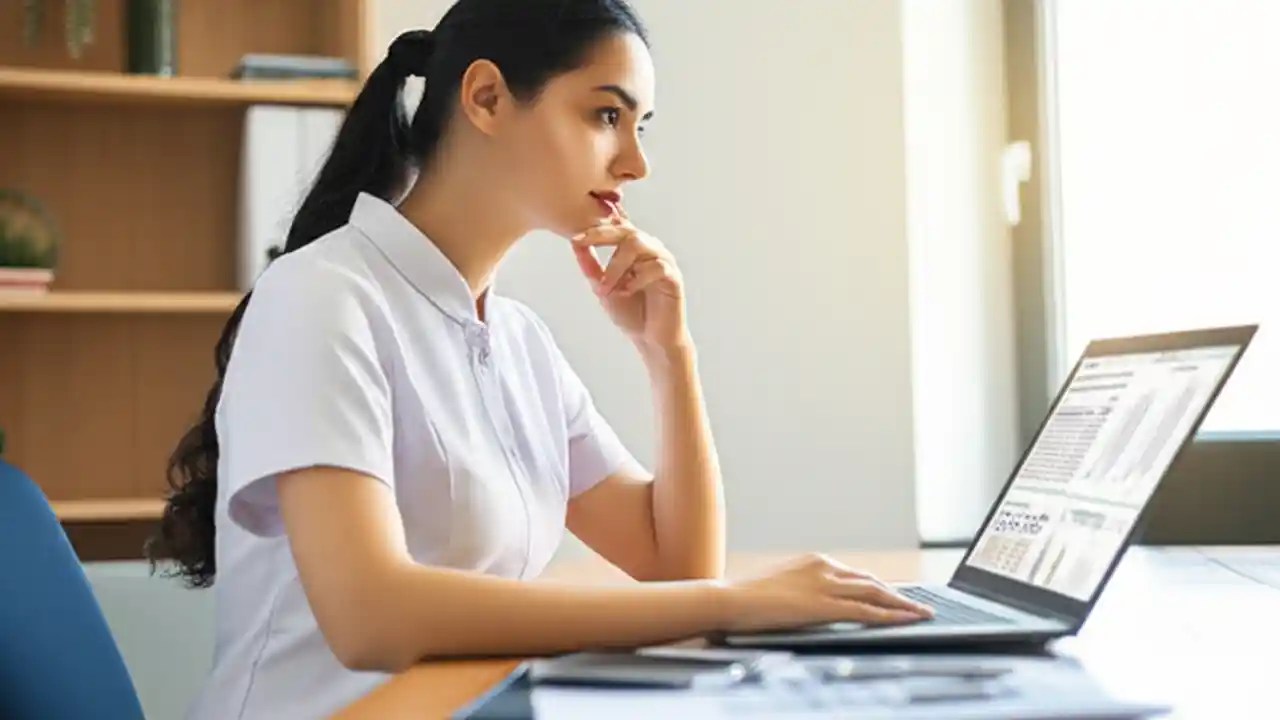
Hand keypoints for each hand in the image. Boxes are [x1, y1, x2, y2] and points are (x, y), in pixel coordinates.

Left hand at [570, 207, 687, 350]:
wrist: (651, 340)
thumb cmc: (632, 313)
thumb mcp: (603, 287)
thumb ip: (591, 266)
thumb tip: (575, 243)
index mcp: (635, 250)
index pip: (616, 229)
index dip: (595, 230)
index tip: (574, 238)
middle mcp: (651, 250)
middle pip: (627, 230)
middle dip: (602, 236)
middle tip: (582, 244)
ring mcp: (664, 262)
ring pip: (639, 245)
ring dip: (616, 264)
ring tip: (606, 286)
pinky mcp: (674, 277)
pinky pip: (656, 266)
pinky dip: (637, 278)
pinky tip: (627, 291)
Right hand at [718, 553, 933, 632]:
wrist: (730, 598)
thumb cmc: (747, 597)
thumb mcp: (781, 586)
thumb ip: (803, 589)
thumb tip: (812, 602)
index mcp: (814, 560)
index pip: (855, 575)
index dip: (878, 588)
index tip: (893, 596)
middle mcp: (824, 566)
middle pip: (870, 581)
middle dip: (896, 595)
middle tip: (917, 606)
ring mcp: (824, 584)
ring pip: (874, 593)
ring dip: (902, 604)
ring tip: (921, 614)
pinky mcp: (823, 605)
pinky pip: (865, 611)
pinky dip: (890, 616)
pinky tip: (905, 620)